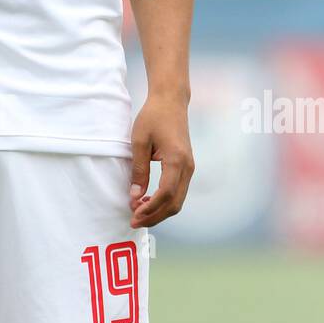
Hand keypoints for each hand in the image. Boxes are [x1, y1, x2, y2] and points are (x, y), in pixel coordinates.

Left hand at [128, 95, 193, 228]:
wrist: (171, 101)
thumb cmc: (153, 117)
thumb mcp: (139, 142)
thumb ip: (138, 170)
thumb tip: (134, 197)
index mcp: (177, 160)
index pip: (165, 194)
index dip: (150, 208)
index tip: (133, 213)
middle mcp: (187, 167)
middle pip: (175, 203)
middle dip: (155, 216)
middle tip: (134, 221)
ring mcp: (189, 168)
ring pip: (178, 200)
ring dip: (159, 210)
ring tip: (138, 212)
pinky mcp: (186, 167)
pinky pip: (178, 191)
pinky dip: (164, 201)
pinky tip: (147, 201)